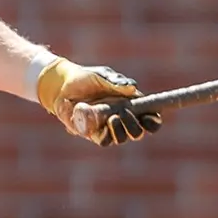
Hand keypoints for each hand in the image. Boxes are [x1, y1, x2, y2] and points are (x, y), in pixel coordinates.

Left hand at [36, 59, 162, 145]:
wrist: (62, 85)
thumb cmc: (86, 78)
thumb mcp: (102, 76)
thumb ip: (116, 81)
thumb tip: (131, 87)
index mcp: (131, 104)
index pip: (149, 118)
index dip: (154, 121)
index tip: (151, 117)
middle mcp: (122, 119)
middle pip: (138, 132)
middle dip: (135, 126)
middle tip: (124, 114)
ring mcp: (108, 128)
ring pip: (122, 138)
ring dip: (121, 131)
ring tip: (112, 118)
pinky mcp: (93, 133)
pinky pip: (105, 141)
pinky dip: (106, 135)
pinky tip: (103, 125)